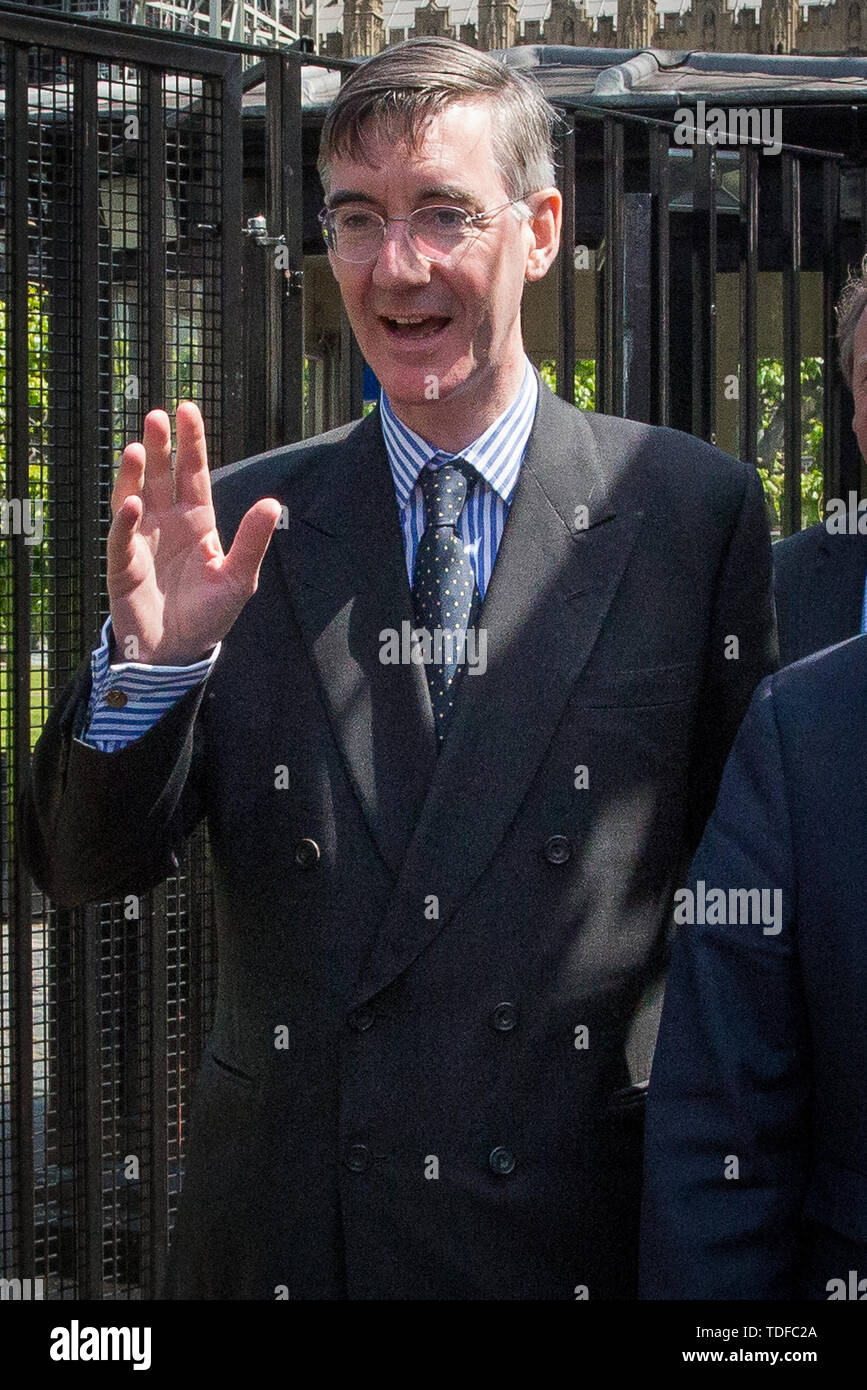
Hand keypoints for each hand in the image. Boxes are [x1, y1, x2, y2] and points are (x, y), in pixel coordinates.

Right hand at [107, 402, 281, 664]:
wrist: (177, 653)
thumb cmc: (207, 616)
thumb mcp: (238, 579)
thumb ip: (252, 542)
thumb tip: (272, 503)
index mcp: (197, 522)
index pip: (194, 474)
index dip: (191, 443)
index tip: (187, 409)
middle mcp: (167, 523)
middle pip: (162, 477)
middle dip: (160, 446)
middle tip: (157, 415)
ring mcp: (143, 541)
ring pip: (136, 497)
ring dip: (136, 474)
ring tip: (138, 448)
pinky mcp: (124, 565)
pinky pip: (122, 537)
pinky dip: (125, 520)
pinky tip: (132, 504)